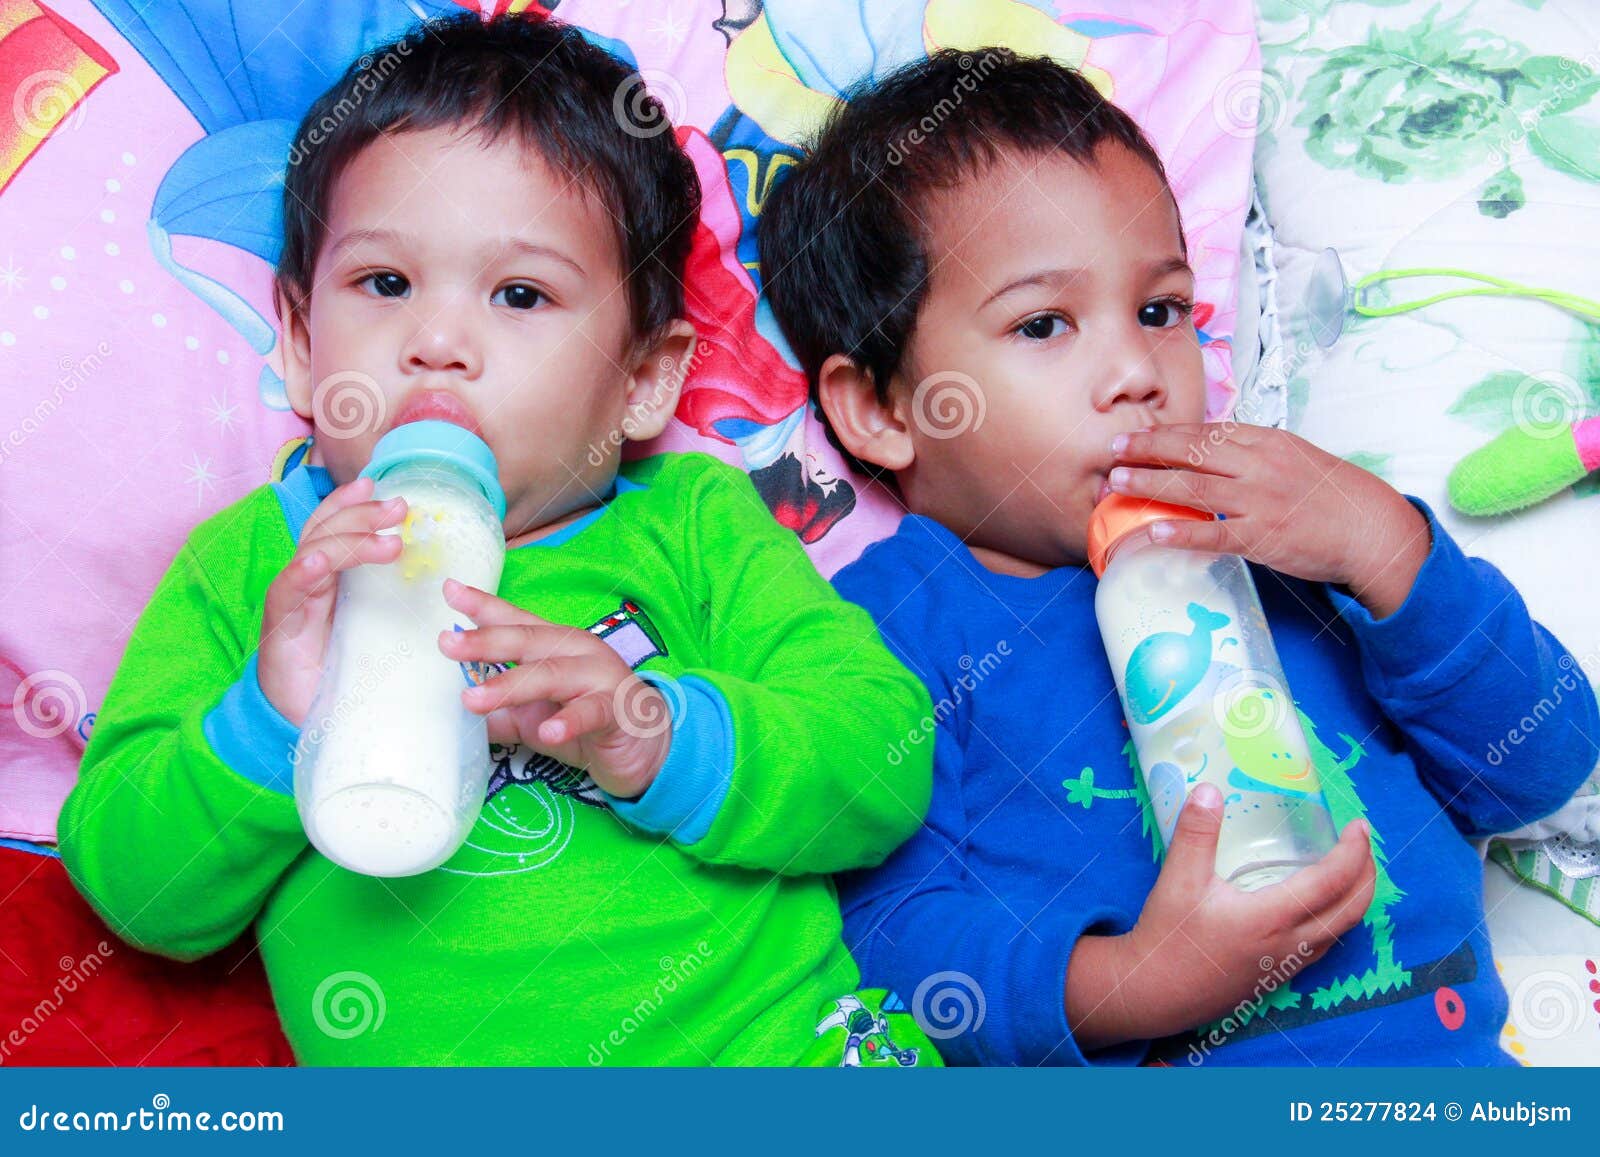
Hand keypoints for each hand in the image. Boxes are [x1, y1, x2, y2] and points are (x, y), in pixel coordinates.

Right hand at [259, 476, 405, 726]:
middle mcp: (306, 584)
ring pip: (312, 552)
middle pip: (325, 531)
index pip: (334, 528)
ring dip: (348, 540)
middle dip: (360, 513)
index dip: (352, 504)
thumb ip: (392, 606)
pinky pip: (288, 592)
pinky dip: (304, 573)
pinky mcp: (281, 631)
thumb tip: (440, 582)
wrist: (301, 725)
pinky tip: (320, 563)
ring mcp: (292, 604)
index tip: (381, 484)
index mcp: (328, 581)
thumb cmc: (343, 678)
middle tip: (399, 507)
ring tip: (387, 541)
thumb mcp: (375, 634)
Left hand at [439, 579, 671, 799]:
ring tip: (473, 699)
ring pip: (552, 675)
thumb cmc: (585, 721)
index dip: (482, 605)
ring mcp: (599, 676)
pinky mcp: (617, 709)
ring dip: (511, 686)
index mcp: (555, 644)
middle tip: (447, 644)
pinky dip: (569, 722)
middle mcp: (576, 651)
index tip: (448, 590)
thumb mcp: (533, 717)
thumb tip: (449, 715)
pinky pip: (590, 713)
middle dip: (486, 641)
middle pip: (528, 640)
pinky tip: (548, 732)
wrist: (645, 746)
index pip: (515, 620)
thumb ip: (497, 713)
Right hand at [1066, 783, 1374, 1050]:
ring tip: (1352, 870)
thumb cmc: (1168, 939)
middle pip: (1351, 911)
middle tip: (1364, 843)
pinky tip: (1319, 908)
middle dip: (1367, 875)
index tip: (1359, 825)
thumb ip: (1196, 834)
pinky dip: (1336, 920)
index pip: (1331, 882)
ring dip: (1356, 899)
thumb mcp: (1178, 880)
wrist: (1155, 994)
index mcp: (1272, 918)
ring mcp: (1286, 965)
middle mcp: (1290, 945)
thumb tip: (1209, 791)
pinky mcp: (1277, 978)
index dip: (1353, 852)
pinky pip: (1323, 946)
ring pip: (1341, 932)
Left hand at [1108, 423, 1430, 617]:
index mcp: (1267, 442)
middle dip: (1148, 448)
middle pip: (1193, 451)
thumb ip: (1252, 453)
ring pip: (1195, 487)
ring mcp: (1260, 501)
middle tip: (1114, 450)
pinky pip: (1214, 533)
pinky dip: (1181, 532)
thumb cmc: (1330, 496)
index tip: (1137, 435)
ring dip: (1151, 483)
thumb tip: (1210, 452)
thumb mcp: (1292, 458)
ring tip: (1118, 482)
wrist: (1370, 528)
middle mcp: (1260, 465)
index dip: (1167, 433)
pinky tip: (1153, 532)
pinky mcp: (1263, 537)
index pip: (1207, 432)